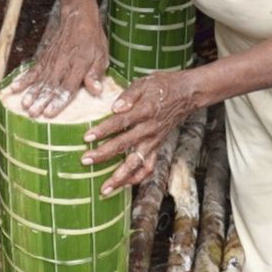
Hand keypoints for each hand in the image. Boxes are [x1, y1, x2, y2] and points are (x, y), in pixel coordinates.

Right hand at [6, 7, 107, 117]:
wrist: (78, 18)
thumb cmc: (93, 40)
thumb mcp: (102, 56)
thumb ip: (96, 74)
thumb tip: (97, 91)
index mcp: (79, 65)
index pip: (68, 87)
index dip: (58, 101)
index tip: (49, 113)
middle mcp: (63, 64)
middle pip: (51, 86)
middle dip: (42, 101)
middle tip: (33, 114)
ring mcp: (51, 61)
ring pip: (40, 80)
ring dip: (31, 93)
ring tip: (24, 105)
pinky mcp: (44, 58)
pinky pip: (32, 70)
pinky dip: (23, 79)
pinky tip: (14, 88)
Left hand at [81, 71, 196, 195]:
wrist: (186, 94)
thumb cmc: (162, 86)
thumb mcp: (144, 82)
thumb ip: (128, 95)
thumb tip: (114, 108)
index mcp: (144, 111)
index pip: (120, 122)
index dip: (103, 130)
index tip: (87, 137)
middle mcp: (149, 129)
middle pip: (124, 145)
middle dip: (104, 155)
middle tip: (85, 160)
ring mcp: (154, 140)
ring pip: (136, 163)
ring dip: (120, 177)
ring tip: (105, 189)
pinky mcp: (158, 146)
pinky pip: (149, 167)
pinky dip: (137, 178)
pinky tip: (124, 186)